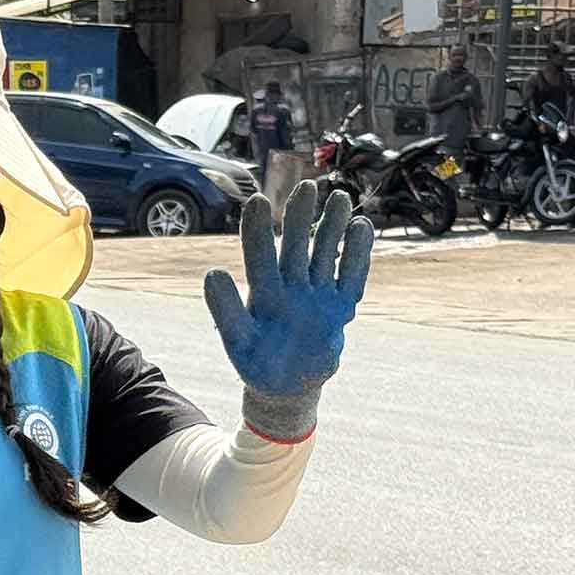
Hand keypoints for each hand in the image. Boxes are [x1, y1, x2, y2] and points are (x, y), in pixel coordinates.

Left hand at [204, 179, 372, 400]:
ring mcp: (316, 295)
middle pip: (296, 246)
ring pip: (324, 255)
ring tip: (339, 198)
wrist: (287, 387)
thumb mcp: (239, 340)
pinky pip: (350, 277)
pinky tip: (362, 226)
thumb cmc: (257, 363)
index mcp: (262, 294)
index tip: (258, 199)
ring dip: (332, 228)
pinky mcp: (338, 307)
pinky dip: (357, 255)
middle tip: (307, 186)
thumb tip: (212, 272)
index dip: (258, 229)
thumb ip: (225, 310)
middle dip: (301, 217)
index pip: (259, 255)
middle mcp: (289, 287)